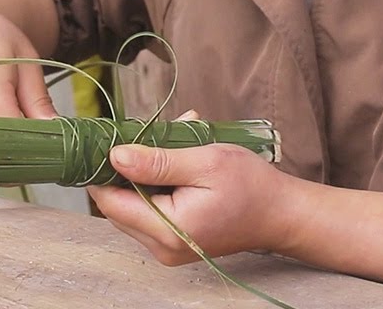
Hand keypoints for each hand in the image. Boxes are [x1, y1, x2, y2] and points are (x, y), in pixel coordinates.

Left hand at [87, 130, 299, 265]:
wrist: (281, 214)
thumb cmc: (251, 185)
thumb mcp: (206, 162)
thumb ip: (158, 161)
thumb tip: (115, 156)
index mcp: (168, 229)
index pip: (111, 202)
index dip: (101, 171)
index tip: (102, 141)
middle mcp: (162, 246)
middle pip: (117, 206)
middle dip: (125, 168)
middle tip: (146, 135)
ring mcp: (168, 248)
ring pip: (132, 207)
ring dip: (141, 175)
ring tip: (169, 146)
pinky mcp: (175, 242)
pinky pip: (149, 212)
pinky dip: (155, 186)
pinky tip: (176, 165)